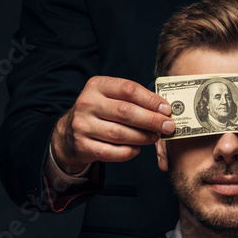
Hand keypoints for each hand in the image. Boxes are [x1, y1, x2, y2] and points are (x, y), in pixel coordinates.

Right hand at [51, 76, 175, 174]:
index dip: (151, 100)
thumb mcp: (111, 97)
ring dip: (142, 137)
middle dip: (152, 120)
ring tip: (154, 138)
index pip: (128, 89)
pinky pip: (111, 152)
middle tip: (168, 127)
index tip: (167, 110)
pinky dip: (128, 152)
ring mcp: (82, 125)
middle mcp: (87, 103)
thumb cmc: (100, 112)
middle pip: (126, 112)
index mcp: (97, 86)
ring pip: (119, 133)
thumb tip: (164, 110)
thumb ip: (134, 100)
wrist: (70, 132)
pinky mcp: (82, 145)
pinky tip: (136, 149)